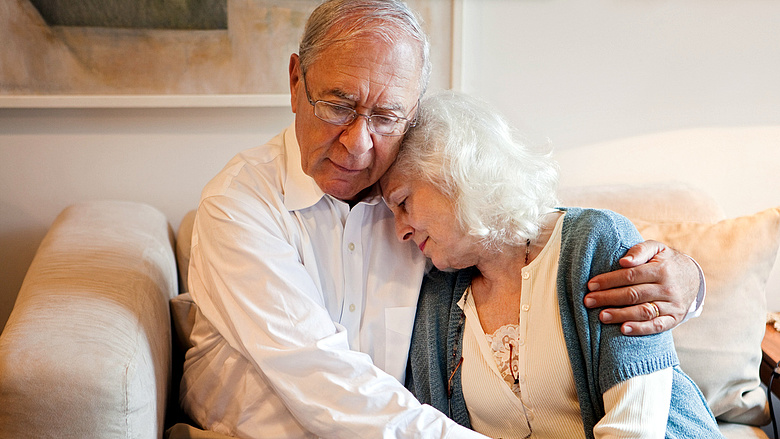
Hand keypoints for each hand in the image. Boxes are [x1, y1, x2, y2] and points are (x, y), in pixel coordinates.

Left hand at [584, 240, 699, 335]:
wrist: (692, 277)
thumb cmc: (665, 261)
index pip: (630, 276)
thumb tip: (624, 261)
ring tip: (601, 316)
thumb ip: (640, 251)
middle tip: (588, 301)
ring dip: (621, 315)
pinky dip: (640, 329)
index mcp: (662, 269)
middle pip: (634, 295)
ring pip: (643, 311)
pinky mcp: (674, 319)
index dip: (609, 281)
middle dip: (608, 298)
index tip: (590, 285)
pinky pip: (657, 326)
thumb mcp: (656, 248)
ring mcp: (672, 305)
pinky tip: (623, 329)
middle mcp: (668, 288)